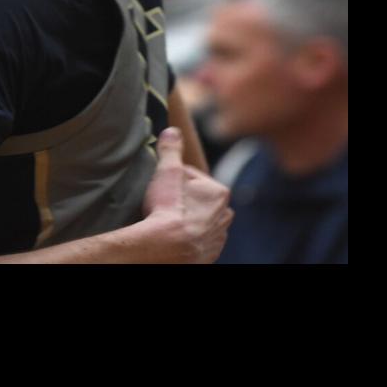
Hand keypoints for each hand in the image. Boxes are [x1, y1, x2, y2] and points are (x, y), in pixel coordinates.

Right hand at [139, 127, 232, 262]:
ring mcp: (217, 238)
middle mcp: (225, 215)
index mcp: (220, 192)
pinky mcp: (208, 256)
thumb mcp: (167, 171)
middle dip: (184, 200)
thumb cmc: (168, 209)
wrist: (166, 249)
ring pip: (201, 222)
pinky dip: (188, 239)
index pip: (193, 177)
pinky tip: (174, 237)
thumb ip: (171, 149)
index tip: (161, 185)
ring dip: (188, 220)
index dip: (174, 178)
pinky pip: (198, 242)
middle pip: (199, 200)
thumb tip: (172, 131)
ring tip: (167, 221)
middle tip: (163, 203)